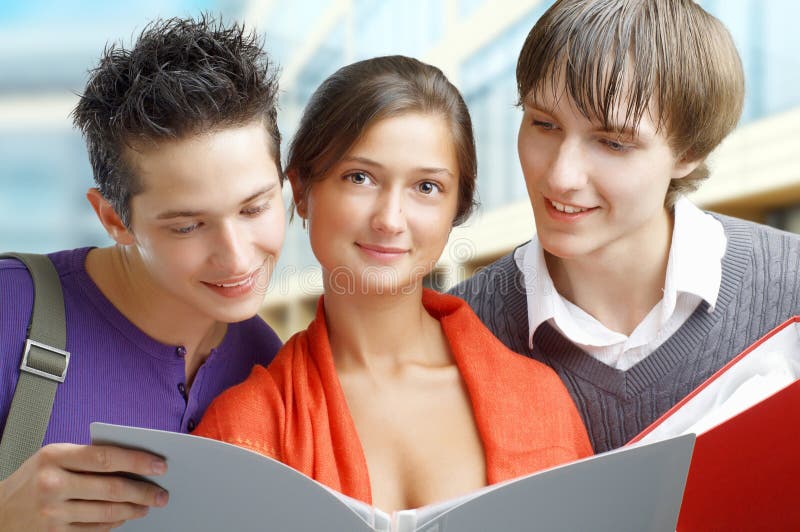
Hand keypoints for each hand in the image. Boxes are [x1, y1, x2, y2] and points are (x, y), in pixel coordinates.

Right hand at [0, 443, 167, 530]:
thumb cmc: (33, 479)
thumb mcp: (52, 456)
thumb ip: (86, 456)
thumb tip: (132, 460)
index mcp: (54, 457)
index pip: (106, 457)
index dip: (138, 461)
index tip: (160, 465)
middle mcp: (53, 484)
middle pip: (111, 488)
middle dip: (143, 492)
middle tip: (161, 493)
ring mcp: (53, 513)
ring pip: (106, 512)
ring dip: (133, 510)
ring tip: (147, 506)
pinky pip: (94, 529)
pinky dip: (114, 523)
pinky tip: (124, 517)